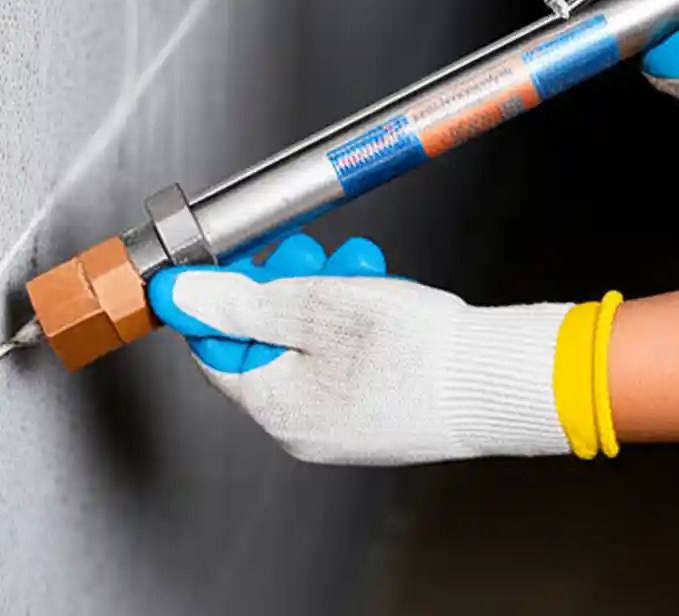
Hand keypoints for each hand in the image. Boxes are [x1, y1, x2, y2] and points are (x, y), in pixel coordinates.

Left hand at [147, 234, 573, 464]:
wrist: (500, 382)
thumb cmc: (416, 352)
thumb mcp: (311, 306)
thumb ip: (237, 302)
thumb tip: (178, 296)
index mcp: (275, 408)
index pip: (214, 349)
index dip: (221, 297)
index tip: (237, 259)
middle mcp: (303, 426)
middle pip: (263, 342)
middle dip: (280, 286)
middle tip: (303, 251)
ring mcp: (343, 423)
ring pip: (308, 344)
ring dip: (322, 293)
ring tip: (352, 263)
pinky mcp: (379, 412)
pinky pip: (345, 359)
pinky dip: (351, 319)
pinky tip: (374, 288)